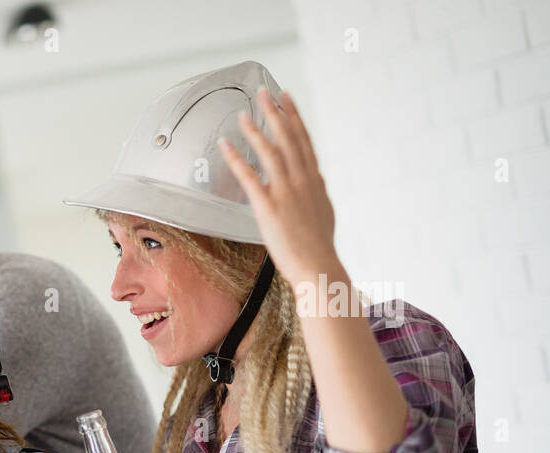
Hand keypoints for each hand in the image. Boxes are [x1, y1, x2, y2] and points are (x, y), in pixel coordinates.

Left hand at [218, 89, 342, 292]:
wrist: (317, 265)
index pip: (303, 140)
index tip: (286, 97)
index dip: (294, 116)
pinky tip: (226, 145)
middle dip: (275, 112)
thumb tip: (313, 181)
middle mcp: (302, 180)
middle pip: (288, 138)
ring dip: (256, 130)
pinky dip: (237, 159)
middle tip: (264, 91)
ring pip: (270, 152)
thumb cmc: (318, 245)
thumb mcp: (323, 211)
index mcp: (314, 180)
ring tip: (244, 114)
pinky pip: (249, 177)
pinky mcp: (269, 206)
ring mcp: (286, 192)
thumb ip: (315, 192)